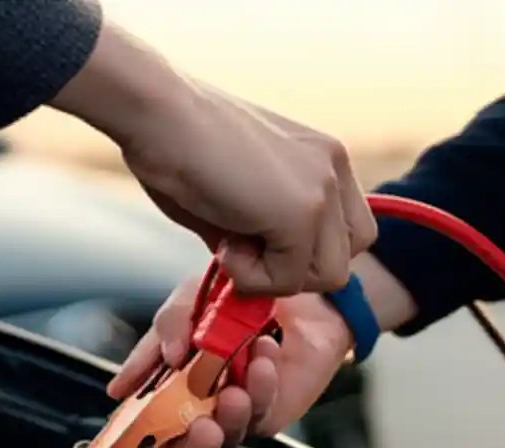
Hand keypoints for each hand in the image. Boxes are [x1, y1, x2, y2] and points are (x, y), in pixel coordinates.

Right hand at [52, 22, 375, 295]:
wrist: (157, 112)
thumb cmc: (179, 146)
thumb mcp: (238, 196)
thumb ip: (262, 233)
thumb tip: (257, 276)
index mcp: (323, 157)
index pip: (347, 232)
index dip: (304, 252)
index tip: (254, 240)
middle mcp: (335, 169)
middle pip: (346, 258)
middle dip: (295, 270)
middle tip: (243, 246)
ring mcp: (323, 190)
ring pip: (328, 276)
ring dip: (275, 276)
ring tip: (231, 243)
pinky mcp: (300, 213)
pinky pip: (289, 278)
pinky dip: (251, 277)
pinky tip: (223, 244)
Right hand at [105, 277, 355, 447]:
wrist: (290, 293)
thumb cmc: (232, 300)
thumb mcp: (189, 301)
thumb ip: (166, 327)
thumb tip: (159, 362)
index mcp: (165, 391)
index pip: (147, 437)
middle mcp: (195, 410)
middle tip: (202, 428)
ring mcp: (232, 414)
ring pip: (227, 438)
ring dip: (230, 416)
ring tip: (236, 389)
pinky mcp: (268, 412)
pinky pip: (261, 412)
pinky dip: (260, 387)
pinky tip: (264, 357)